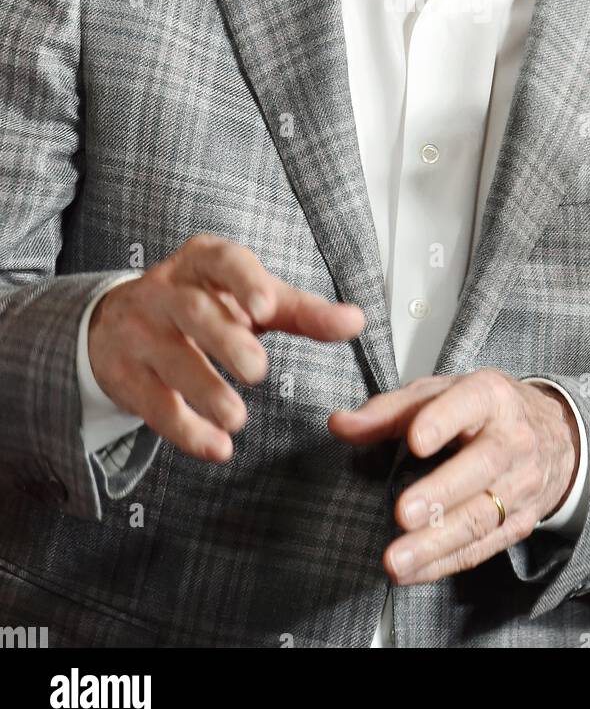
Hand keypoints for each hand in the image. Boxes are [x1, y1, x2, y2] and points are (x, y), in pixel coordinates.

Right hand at [88, 233, 363, 460]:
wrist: (115, 322)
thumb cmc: (204, 304)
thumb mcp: (249, 299)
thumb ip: (302, 311)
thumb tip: (356, 321)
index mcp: (201, 262)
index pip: (223, 261)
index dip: (243, 282)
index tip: (265, 307)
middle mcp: (166, 292)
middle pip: (193, 311)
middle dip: (225, 340)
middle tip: (258, 370)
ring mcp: (140, 333)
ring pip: (172, 359)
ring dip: (205, 390)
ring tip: (237, 419)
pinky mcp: (125, 375)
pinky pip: (154, 403)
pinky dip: (185, 429)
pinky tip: (216, 447)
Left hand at [328, 369, 579, 583]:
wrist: (554, 437)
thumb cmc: (483, 412)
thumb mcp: (438, 395)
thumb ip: (387, 411)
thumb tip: (341, 425)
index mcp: (490, 397)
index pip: (469, 404)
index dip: (442, 422)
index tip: (415, 440)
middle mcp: (513, 439)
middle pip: (481, 467)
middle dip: (440, 494)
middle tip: (401, 513)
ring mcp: (521, 484)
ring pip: (481, 516)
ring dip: (436, 543)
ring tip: (395, 561)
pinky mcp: (520, 522)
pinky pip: (482, 548)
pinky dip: (444, 563)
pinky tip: (413, 572)